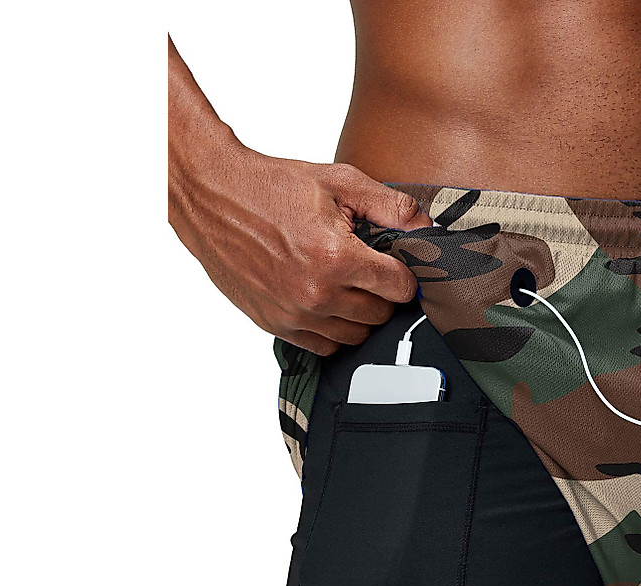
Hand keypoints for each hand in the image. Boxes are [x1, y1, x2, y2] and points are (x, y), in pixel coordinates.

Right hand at [169, 137, 430, 353]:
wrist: (212, 196)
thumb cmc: (272, 186)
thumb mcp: (337, 182)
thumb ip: (390, 206)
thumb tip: (428, 226)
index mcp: (336, 256)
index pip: (400, 288)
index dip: (403, 276)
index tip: (394, 266)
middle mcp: (316, 292)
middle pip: (380, 315)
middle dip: (381, 294)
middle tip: (368, 272)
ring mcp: (295, 314)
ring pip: (355, 336)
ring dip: (359, 315)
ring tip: (345, 286)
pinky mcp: (276, 325)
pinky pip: (324, 348)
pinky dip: (332, 330)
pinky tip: (325, 303)